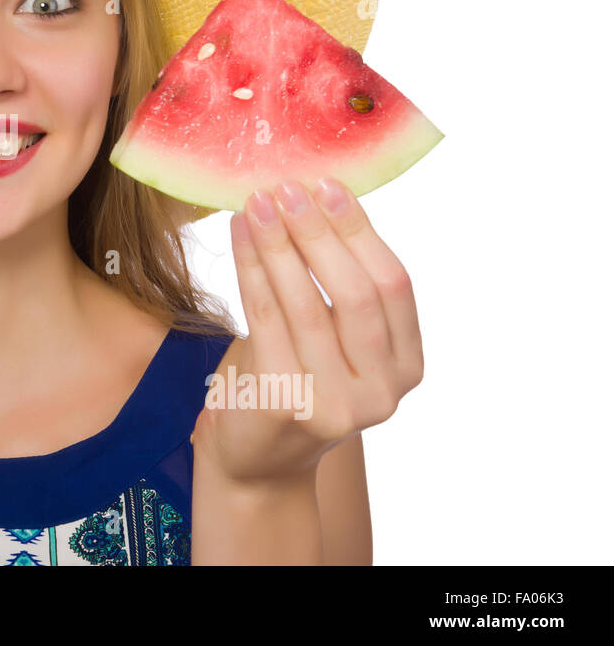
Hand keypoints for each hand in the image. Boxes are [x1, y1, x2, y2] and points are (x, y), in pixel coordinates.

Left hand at [192, 176, 423, 484]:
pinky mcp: (286, 403)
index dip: (361, 231)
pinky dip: (251, 269)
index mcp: (406, 367)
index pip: (393, 286)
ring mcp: (336, 403)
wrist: (256, 459)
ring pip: (307, 304)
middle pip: (356, 294)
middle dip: (320, 233)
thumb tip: (317, 196)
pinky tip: (239, 236)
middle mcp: (381, 391)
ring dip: (279, 245)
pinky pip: (265, 320)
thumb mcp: (333, 340)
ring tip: (256, 203)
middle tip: (289, 187)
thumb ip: (340, 287)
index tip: (330, 186)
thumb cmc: (293, 380)